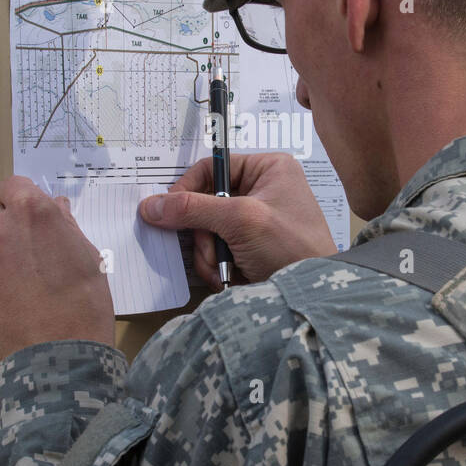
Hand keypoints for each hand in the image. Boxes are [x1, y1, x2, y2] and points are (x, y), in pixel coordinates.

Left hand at [0, 176, 114, 364]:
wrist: (57, 358)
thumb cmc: (81, 308)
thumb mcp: (88, 257)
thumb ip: (64, 225)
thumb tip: (54, 210)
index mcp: (29, 211)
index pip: (14, 185)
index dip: (24, 202)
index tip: (29, 217)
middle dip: (9, 233)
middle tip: (30, 261)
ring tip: (19, 289)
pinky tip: (7, 305)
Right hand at [138, 152, 337, 288]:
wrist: (313, 297)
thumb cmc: (293, 248)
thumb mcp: (241, 221)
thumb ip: (194, 209)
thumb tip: (152, 205)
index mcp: (268, 169)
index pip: (212, 167)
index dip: (187, 189)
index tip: (168, 212)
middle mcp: (262, 189)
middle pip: (205, 202)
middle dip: (204, 234)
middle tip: (213, 251)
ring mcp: (255, 220)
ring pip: (208, 230)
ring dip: (210, 253)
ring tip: (226, 268)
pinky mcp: (250, 246)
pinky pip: (217, 249)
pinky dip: (218, 265)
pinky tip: (232, 276)